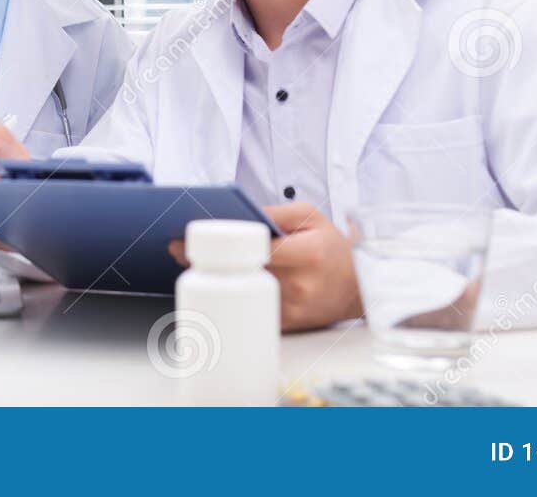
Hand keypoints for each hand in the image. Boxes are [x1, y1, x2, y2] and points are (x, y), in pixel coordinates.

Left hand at [168, 201, 361, 331]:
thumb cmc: (332, 246)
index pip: (254, 247)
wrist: (358, 287)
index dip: (219, 243)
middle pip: (242, 272)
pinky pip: (251, 311)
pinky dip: (231, 299)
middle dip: (209, 262)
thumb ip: (275, 211)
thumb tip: (239, 212)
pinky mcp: (289, 325)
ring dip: (215, 281)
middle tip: (178, 253)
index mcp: (307, 254)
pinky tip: (215, 288)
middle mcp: (300, 285)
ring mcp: (293, 309)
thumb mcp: (310, 216)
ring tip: (196, 266)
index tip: (186, 240)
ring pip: (242, 294)